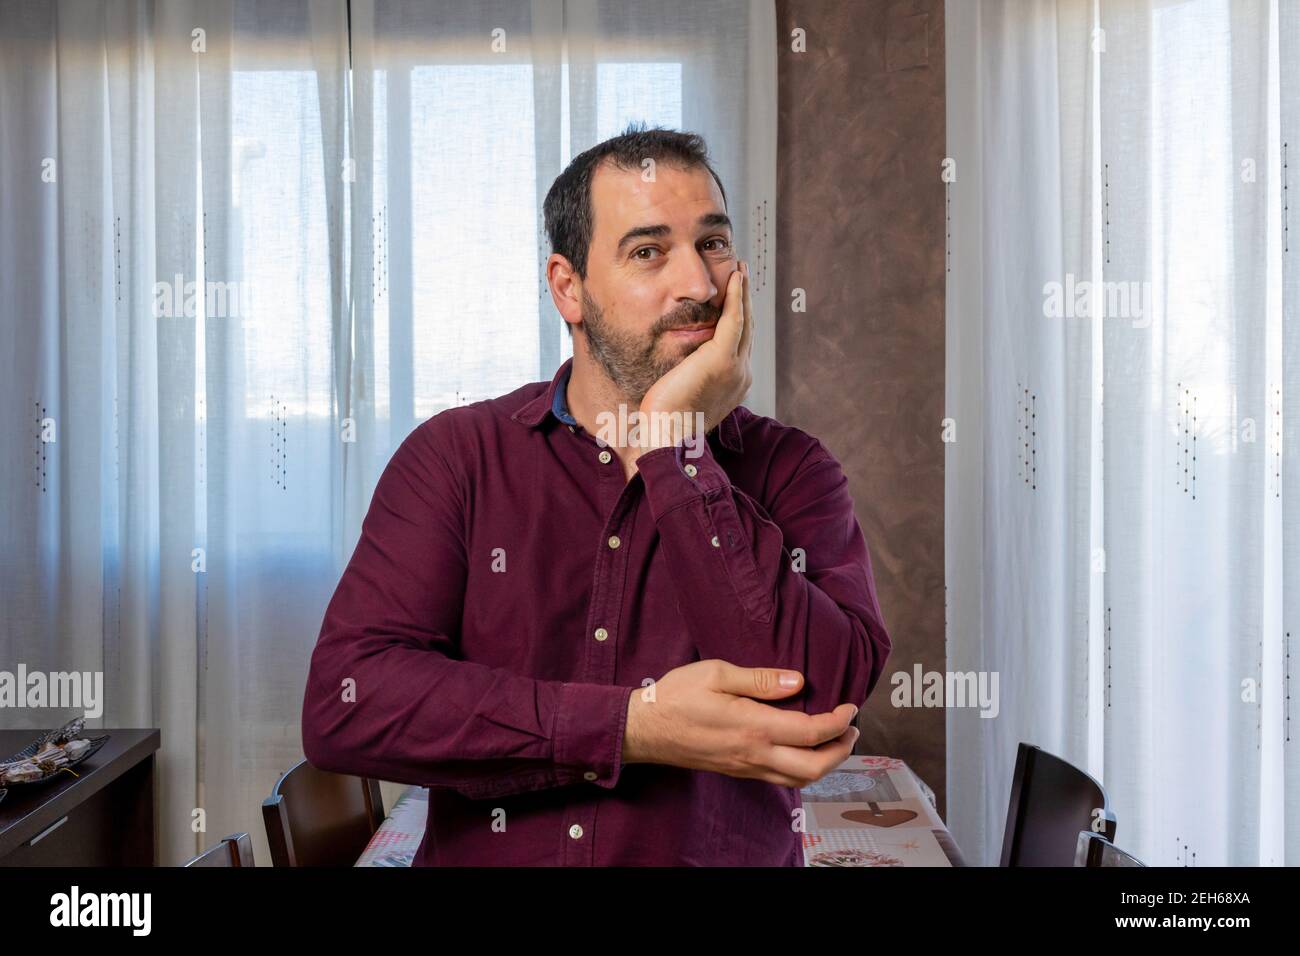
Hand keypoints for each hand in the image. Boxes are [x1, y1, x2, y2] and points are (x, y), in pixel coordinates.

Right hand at [622, 658, 860, 788]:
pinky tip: (803, 751)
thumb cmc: (676, 696)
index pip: (811, 731)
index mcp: (753, 726)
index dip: (838, 721)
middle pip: (814, 767)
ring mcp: (746, 767)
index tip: (851, 707)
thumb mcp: (716, 673)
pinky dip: (803, 769)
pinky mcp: (738, 771)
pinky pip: (781, 780)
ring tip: (836, 742)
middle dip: (841, 750)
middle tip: (853, 729)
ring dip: (826, 764)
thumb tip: (797, 681)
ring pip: (799, 779)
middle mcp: (754, 753)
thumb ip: (759, 678)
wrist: (644, 729)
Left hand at [636, 259, 752, 453]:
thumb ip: (686, 376)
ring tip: (740, 271)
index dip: (738, 320)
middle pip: (747, 329)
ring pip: (744, 321)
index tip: (734, 300)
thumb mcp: (681, 394)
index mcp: (732, 384)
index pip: (738, 344)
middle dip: (745, 301)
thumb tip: (676, 366)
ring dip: (742, 293)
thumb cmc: (665, 424)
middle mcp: (741, 375)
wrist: (667, 437)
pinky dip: (736, 297)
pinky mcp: (722, 359)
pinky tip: (735, 279)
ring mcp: (735, 368)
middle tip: (741, 276)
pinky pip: (734, 319)